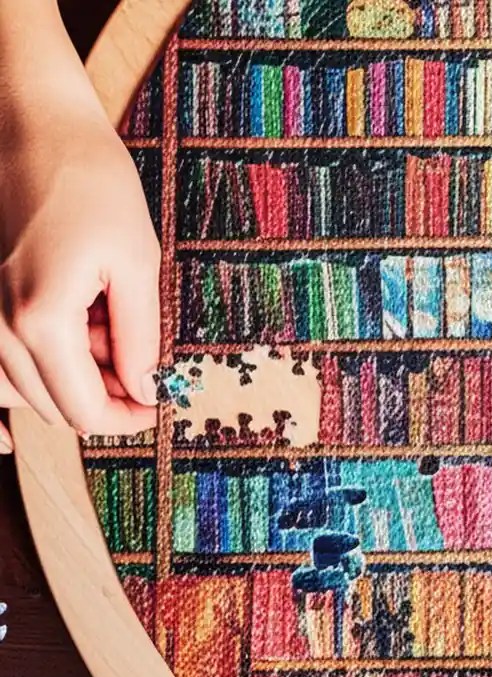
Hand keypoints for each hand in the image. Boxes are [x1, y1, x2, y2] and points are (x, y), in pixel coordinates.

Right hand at [0, 99, 160, 448]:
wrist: (31, 127)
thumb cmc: (91, 182)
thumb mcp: (137, 263)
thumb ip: (141, 338)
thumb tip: (150, 392)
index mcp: (39, 321)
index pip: (84, 411)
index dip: (129, 417)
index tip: (160, 403)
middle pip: (53, 407)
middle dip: (104, 397)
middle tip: (142, 359)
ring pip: (28, 387)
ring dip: (74, 375)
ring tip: (108, 323)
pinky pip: (8, 355)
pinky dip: (46, 353)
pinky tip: (78, 314)